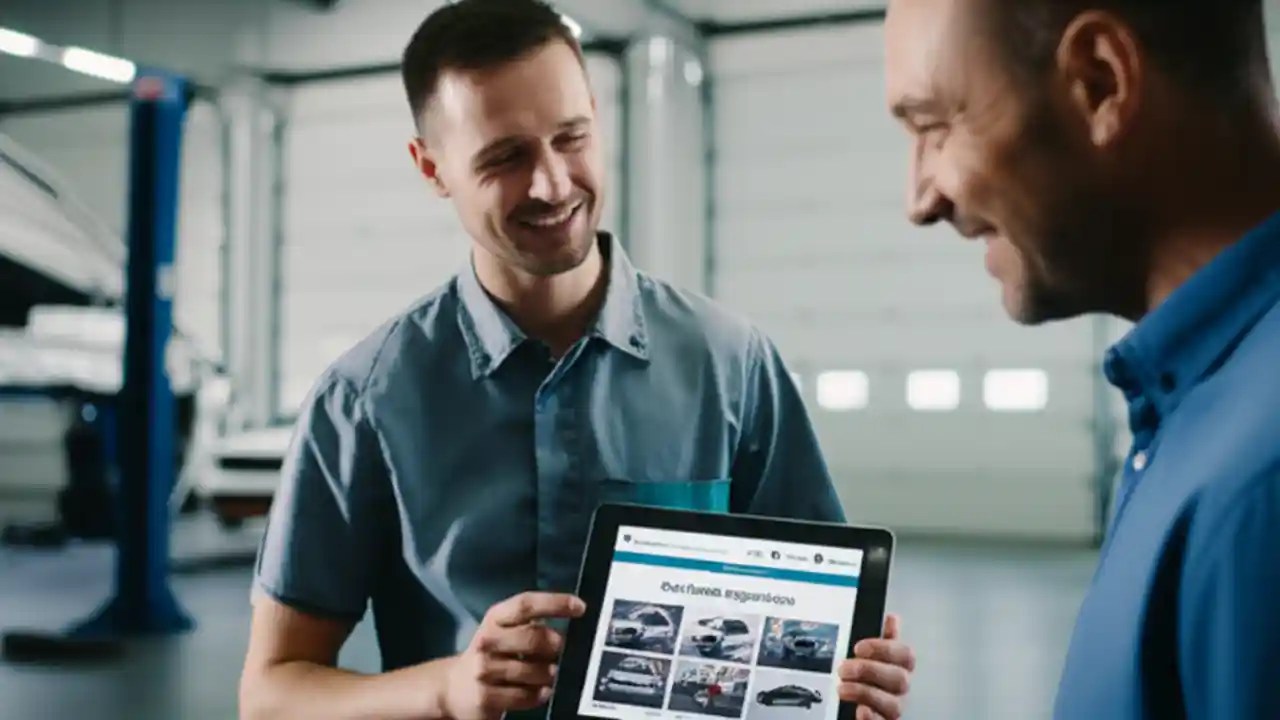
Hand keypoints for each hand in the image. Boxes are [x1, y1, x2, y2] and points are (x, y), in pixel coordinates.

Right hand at [442, 591, 585, 719]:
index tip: (580, 607)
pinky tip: (542, 691)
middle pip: (531, 637)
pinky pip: (525, 696)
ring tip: (551, 674)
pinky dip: (539, 694)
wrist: (453, 688)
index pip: (526, 604)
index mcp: (495, 617)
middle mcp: (487, 640)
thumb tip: (572, 628)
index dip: (555, 603)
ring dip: (548, 673)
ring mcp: (484, 670)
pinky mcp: (485, 697)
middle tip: (562, 651)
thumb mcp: (505, 632)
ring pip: (532, 670)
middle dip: (554, 645)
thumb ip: (532, 626)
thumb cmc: (492, 655)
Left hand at [837, 613, 914, 719]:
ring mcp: (893, 706)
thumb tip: (892, 618)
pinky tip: (861, 710)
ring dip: (865, 693)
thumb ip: (882, 639)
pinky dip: (872, 717)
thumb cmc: (865, 677)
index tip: (859, 647)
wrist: (855, 703)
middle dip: (869, 670)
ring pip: (892, 703)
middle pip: (899, 678)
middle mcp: (899, 688)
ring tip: (843, 688)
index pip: (906, 655)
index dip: (884, 649)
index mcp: (899, 667)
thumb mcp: (871, 654)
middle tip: (845, 668)